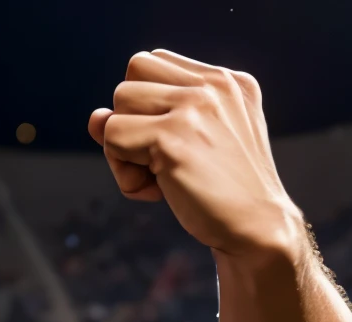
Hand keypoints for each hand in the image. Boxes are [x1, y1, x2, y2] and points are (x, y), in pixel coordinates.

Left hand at [89, 50, 301, 258]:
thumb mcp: (195, 146)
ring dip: (122, 150)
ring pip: (117, 106)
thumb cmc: (225, 194)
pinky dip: (124, 175)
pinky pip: (113, 139)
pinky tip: (155, 193)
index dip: (145, 105)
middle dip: (130, 121)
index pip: (154, 63)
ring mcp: (193, 107)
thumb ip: (152, 122)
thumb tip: (94, 119)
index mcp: (226, 80)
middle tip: (154, 161)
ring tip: (156, 178)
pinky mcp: (172, 138)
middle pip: (131, 76)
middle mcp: (212, 85)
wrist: (257, 228)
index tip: (167, 142)